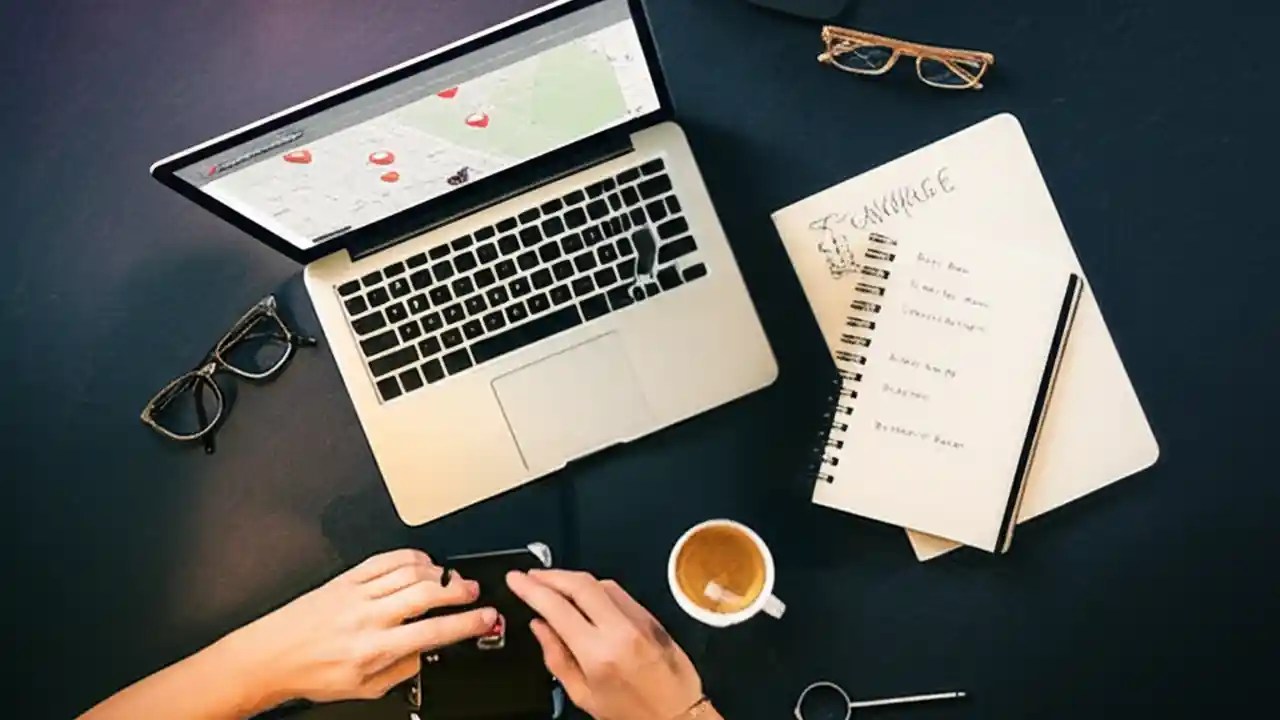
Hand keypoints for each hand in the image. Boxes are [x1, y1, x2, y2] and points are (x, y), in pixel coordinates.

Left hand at [230, 549, 495, 706]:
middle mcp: (369, 618)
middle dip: (459, 590)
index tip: (485, 617)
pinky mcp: (346, 578)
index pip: (434, 631)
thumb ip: (401, 670)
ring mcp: (357, 594)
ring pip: (409, 571)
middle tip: (474, 591)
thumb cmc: (312, 673)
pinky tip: (422, 563)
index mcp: (375, 649)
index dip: (467, 623)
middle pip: (427, 593)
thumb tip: (428, 651)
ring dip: (438, 572)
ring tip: (452, 578)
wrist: (271, 656)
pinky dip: (410, 557)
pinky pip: (385, 559)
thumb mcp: (364, 688)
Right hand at [507, 570, 705, 719]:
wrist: (678, 716)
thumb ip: (557, 658)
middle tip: (530, 576)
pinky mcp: (651, 617)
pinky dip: (595, 587)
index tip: (516, 580)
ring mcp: (639, 620)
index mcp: (599, 653)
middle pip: (580, 584)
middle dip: (550, 575)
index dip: (531, 589)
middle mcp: (621, 630)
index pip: (557, 607)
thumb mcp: (584, 695)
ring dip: (572, 578)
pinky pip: (618, 591)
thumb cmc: (634, 713)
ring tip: (552, 584)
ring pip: (600, 582)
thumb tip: (540, 627)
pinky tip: (583, 594)